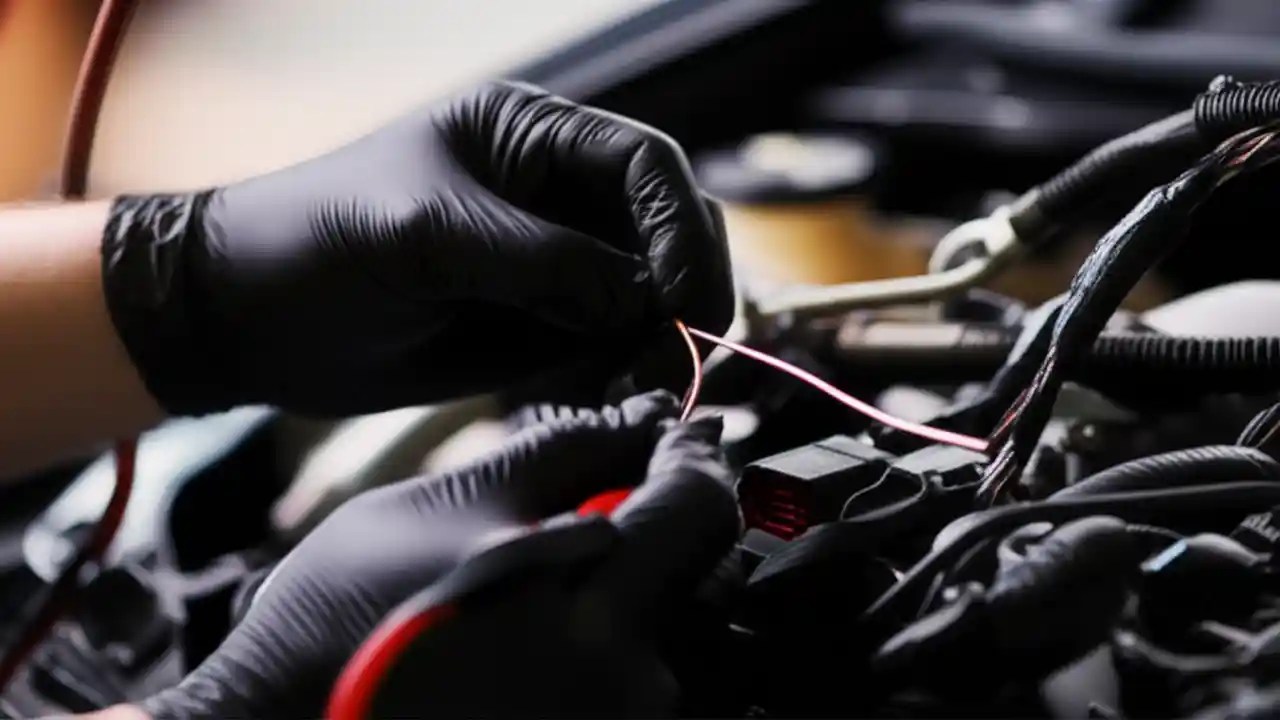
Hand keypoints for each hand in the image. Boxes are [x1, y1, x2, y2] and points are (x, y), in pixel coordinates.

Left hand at [102, 81, 732, 416]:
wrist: (247, 323)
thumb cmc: (317, 244)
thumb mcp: (428, 235)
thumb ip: (540, 262)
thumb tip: (645, 298)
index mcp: (532, 137)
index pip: (646, 165)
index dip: (679, 227)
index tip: (680, 298)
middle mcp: (555, 199)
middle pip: (663, 234)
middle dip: (680, 293)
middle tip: (675, 356)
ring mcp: (551, 268)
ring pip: (645, 301)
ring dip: (654, 346)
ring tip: (630, 389)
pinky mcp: (537, 330)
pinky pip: (607, 351)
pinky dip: (618, 376)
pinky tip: (602, 400)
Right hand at [136, 391, 683, 717]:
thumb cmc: (344, 613)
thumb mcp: (444, 506)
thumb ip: (556, 456)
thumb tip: (641, 421)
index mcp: (581, 609)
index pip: (697, 508)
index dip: (692, 455)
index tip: (674, 432)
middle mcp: (622, 681)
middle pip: (707, 562)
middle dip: (674, 506)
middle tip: (631, 478)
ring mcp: (615, 717)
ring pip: (685, 611)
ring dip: (656, 560)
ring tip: (588, 542)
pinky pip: (652, 656)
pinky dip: (634, 611)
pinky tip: (573, 598)